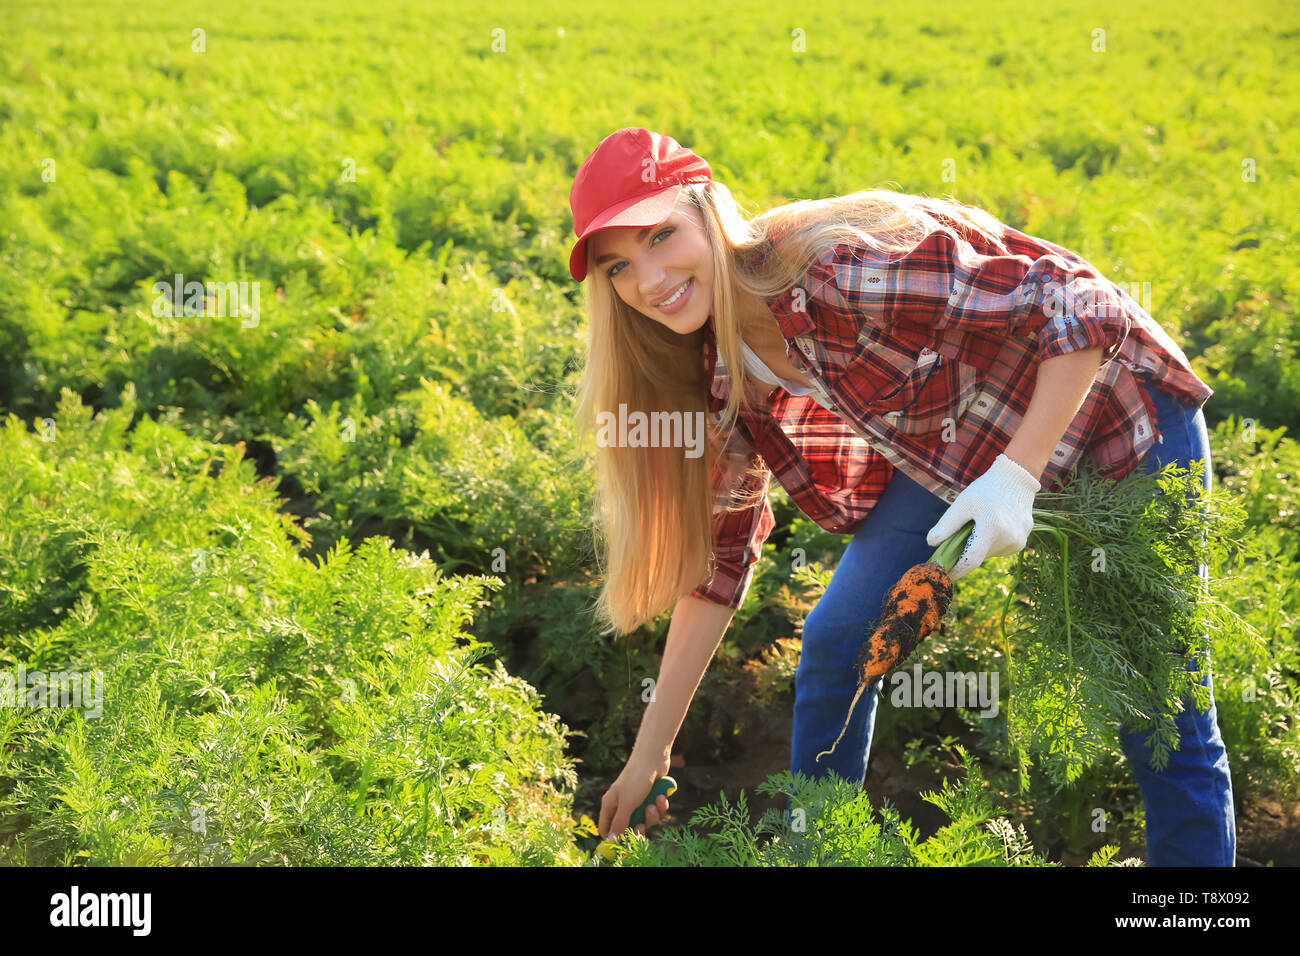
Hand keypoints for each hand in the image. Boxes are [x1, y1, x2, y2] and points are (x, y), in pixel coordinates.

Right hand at [598, 752, 671, 844]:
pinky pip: (655, 811)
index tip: (626, 843)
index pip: (606, 829)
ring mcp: (636, 801)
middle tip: (642, 823)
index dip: (615, 839)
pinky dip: (660, 805)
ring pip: (645, 820)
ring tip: (655, 803)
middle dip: (639, 826)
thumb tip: (610, 842)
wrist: (654, 758)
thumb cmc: (636, 778)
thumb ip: (620, 824)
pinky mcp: (650, 797)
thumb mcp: (627, 804)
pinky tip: (662, 796)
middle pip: (629, 827)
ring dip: (652, 814)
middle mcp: (622, 804)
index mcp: (610, 805)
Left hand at [926, 453, 1039, 580]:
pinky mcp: (1023, 541)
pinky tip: (994, 524)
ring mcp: (1018, 541)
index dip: (956, 570)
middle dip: (967, 551)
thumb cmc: (986, 489)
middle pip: (980, 555)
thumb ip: (947, 525)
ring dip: (980, 545)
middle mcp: (1008, 538)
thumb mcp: (963, 503)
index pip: (971, 560)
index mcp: (991, 528)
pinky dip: (992, 542)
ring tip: (981, 523)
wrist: (1016, 479)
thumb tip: (931, 543)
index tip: (944, 574)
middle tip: (961, 533)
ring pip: (990, 553)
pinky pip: (1000, 549)